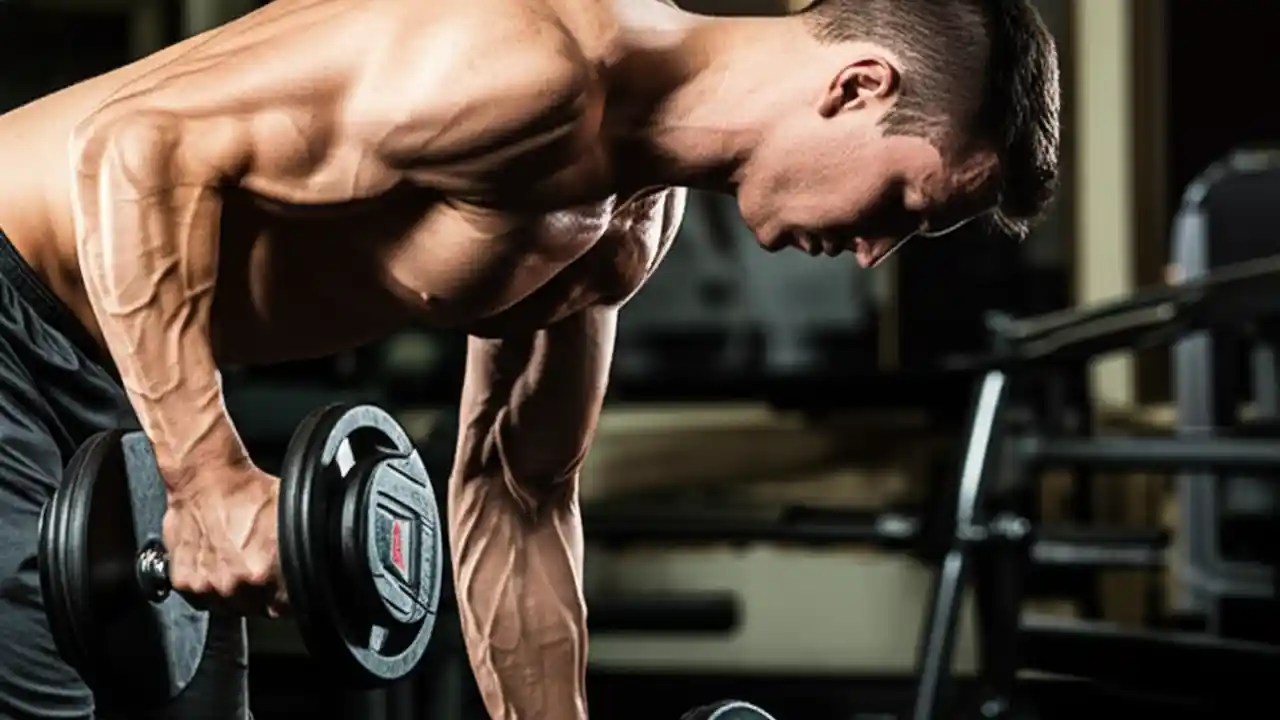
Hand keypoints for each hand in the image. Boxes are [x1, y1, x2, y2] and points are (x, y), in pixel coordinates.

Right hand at [161, 462, 288, 617]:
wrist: (205, 478)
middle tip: (262, 570)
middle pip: (257, 608)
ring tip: (238, 566)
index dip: (287, 596)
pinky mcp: (184, 580)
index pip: (285, 606)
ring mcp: (206, 584)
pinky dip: (210, 587)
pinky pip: (203, 598)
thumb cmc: (246, 491)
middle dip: (263, 594)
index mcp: (263, 571)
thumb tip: (317, 567)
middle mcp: (234, 583)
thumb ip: (302, 549)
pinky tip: (218, 566)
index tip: (286, 587)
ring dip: (236, 594)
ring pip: (229, 607)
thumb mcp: (291, 516)